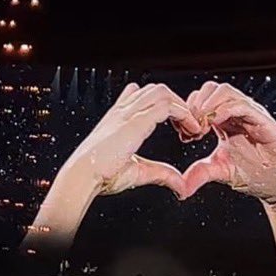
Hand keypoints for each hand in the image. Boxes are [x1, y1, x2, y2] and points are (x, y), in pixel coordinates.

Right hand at [65, 82, 200, 198]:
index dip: (166, 106)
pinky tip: (190, 129)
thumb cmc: (101, 174)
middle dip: (177, 103)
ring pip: (162, 92)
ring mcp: (129, 113)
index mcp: (119, 120)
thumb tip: (180, 184)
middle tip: (188, 125)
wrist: (83, 175)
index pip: (143, 96)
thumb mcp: (138, 171)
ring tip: (192, 125)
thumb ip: (160, 173)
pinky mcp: (136, 121)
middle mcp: (124, 112)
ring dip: (181, 106)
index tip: (178, 126)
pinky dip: (183, 114)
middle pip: (156, 90)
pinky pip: (166, 106)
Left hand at [173, 81, 275, 208]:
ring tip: (200, 126)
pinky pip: (242, 105)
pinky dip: (224, 110)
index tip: (182, 132)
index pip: (202, 100)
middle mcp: (237, 113)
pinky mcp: (263, 120)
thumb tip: (180, 188)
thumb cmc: (255, 173)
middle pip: (211, 90)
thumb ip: (200, 174)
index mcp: (225, 120)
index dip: (188, 112)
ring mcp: (251, 114)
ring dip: (207, 105)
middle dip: (195, 105)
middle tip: (190, 128)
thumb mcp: (220, 171)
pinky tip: (213, 125)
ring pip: (224, 92)